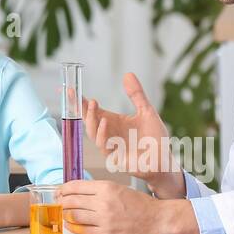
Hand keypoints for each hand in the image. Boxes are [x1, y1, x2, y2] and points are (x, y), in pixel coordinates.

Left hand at [59, 179, 163, 233]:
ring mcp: (104, 220)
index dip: (63, 189)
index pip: (76, 186)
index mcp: (106, 187)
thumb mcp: (117, 187)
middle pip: (71, 201)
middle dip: (61, 201)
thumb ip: (97, 189)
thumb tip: (76, 191)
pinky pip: (83, 231)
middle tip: (57, 202)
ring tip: (62, 213)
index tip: (59, 191)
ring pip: (74, 216)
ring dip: (64, 214)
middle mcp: (103, 202)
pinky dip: (73, 227)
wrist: (156, 219)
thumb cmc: (138, 203)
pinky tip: (70, 224)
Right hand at [85, 73, 180, 190]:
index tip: (69, 89)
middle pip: (87, 120)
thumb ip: (136, 94)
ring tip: (93, 104)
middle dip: (81, 109)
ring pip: (92, 133)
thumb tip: (127, 74)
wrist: (164, 160)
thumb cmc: (155, 138)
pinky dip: (102, 134)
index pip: (91, 110)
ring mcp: (110, 146)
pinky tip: (105, 122)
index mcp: (112, 121)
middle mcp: (108, 133)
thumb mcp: (146, 112)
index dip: (79, 101)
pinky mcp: (115, 158)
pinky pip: (104, 146)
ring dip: (91, 119)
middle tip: (78, 95)